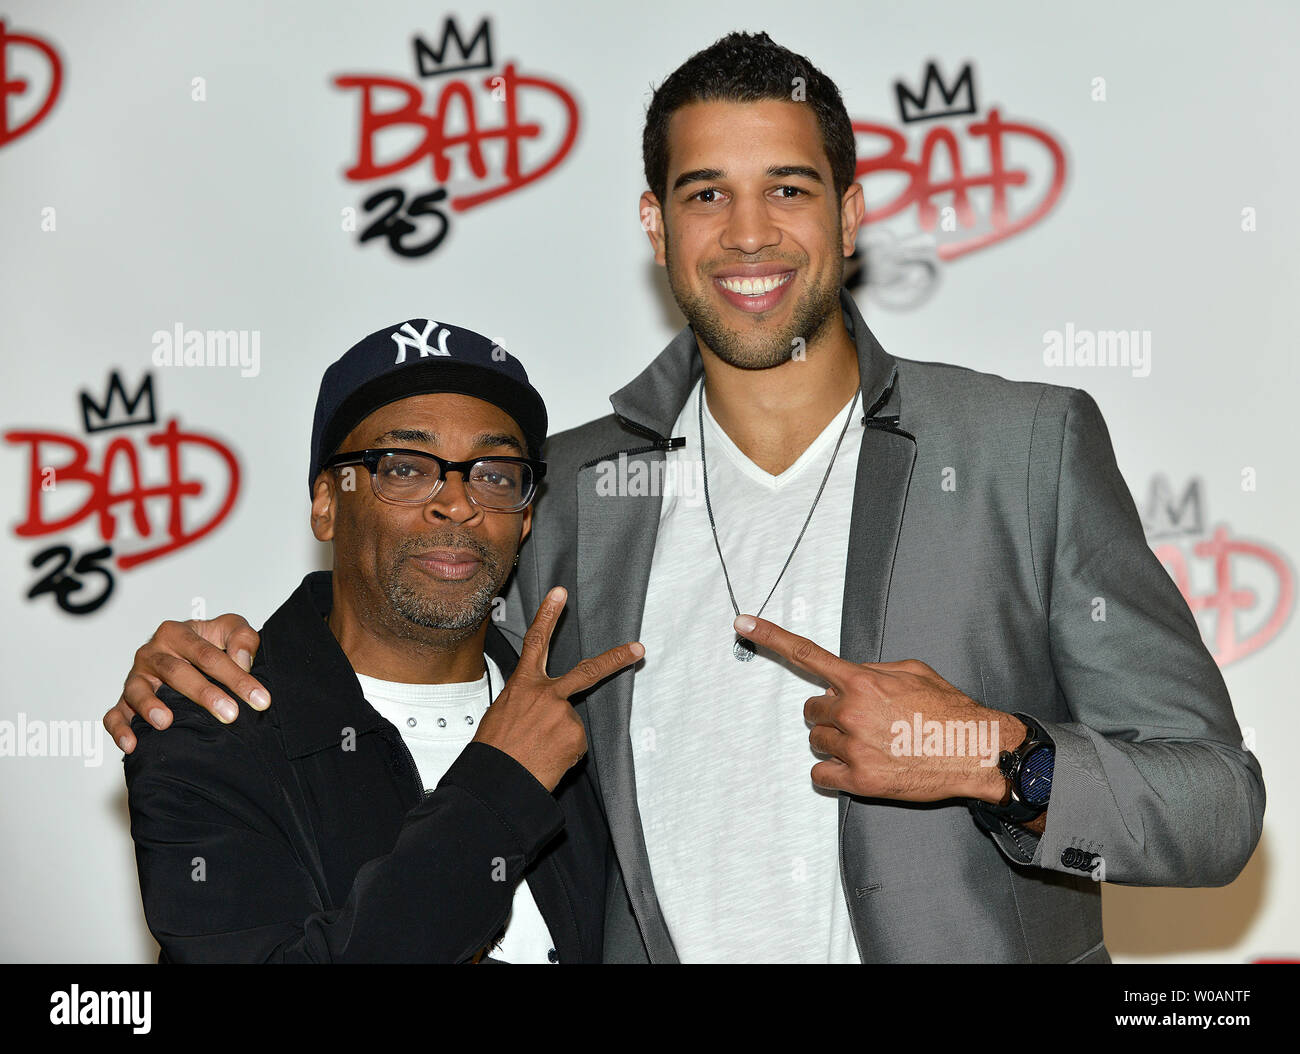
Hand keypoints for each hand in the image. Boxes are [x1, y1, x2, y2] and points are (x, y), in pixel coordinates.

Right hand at [103, 614, 269, 753]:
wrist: (186, 651)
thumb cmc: (210, 642)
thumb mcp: (231, 629)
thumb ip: (242, 638)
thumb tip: (242, 660)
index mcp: (178, 633)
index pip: (209, 655)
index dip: (236, 677)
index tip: (259, 699)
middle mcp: (153, 652)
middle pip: (177, 672)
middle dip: (205, 694)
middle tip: (230, 714)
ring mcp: (136, 677)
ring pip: (139, 690)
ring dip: (150, 706)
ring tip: (166, 723)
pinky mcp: (124, 700)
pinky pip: (114, 714)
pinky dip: (119, 729)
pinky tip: (132, 745)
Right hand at [474, 586, 642, 791]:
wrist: (497, 781)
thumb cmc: (494, 750)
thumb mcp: (500, 714)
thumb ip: (525, 703)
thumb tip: (539, 711)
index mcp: (523, 685)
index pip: (536, 641)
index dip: (548, 615)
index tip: (560, 593)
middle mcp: (546, 694)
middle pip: (589, 671)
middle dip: (616, 658)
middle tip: (638, 649)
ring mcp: (564, 715)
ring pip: (572, 724)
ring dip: (559, 739)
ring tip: (537, 752)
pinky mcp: (576, 737)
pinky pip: (575, 745)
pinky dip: (564, 754)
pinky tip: (546, 761)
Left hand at [734, 614, 1019, 803]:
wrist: (976, 752)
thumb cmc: (948, 710)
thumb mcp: (912, 672)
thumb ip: (873, 671)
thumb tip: (851, 676)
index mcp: (861, 681)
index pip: (805, 654)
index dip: (770, 636)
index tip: (742, 623)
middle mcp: (851, 711)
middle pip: (811, 711)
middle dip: (830, 715)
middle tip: (863, 722)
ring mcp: (853, 748)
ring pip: (817, 742)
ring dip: (836, 743)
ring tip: (874, 745)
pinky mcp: (859, 781)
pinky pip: (821, 775)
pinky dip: (834, 773)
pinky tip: (862, 767)